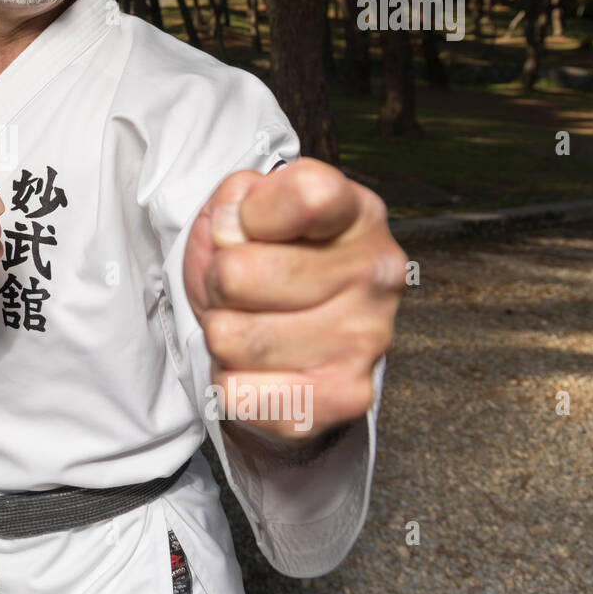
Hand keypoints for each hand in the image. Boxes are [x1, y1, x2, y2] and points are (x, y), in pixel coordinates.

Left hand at [182, 159, 406, 444]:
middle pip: (236, 273)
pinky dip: (229, 380)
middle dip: (217, 282)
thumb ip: (237, 200)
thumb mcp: (246, 208)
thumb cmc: (264, 263)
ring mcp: (365, 339)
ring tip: (249, 323)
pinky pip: (237, 391)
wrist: (282, 340)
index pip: (307, 196)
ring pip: (228, 336)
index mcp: (355, 214)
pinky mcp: (343, 397)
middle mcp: (375, 274)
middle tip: (238, 288)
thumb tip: (231, 234)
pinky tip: (257, 366)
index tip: (249, 227)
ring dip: (222, 332)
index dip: (250, 213)